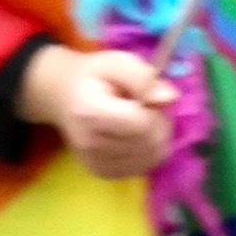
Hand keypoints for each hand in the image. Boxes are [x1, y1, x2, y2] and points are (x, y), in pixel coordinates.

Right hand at [18, 42, 173, 181]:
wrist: (66, 96)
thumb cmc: (95, 77)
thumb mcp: (118, 63)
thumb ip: (143, 78)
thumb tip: (169, 98)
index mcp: (91, 113)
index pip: (141, 124)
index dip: (156, 111)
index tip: (149, 98)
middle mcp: (90, 143)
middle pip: (149, 144)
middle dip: (161, 124)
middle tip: (149, 108)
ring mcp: (94, 162)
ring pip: (151, 158)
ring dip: (158, 139)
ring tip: (142, 121)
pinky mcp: (101, 173)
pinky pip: (142, 168)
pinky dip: (149, 153)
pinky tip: (138, 137)